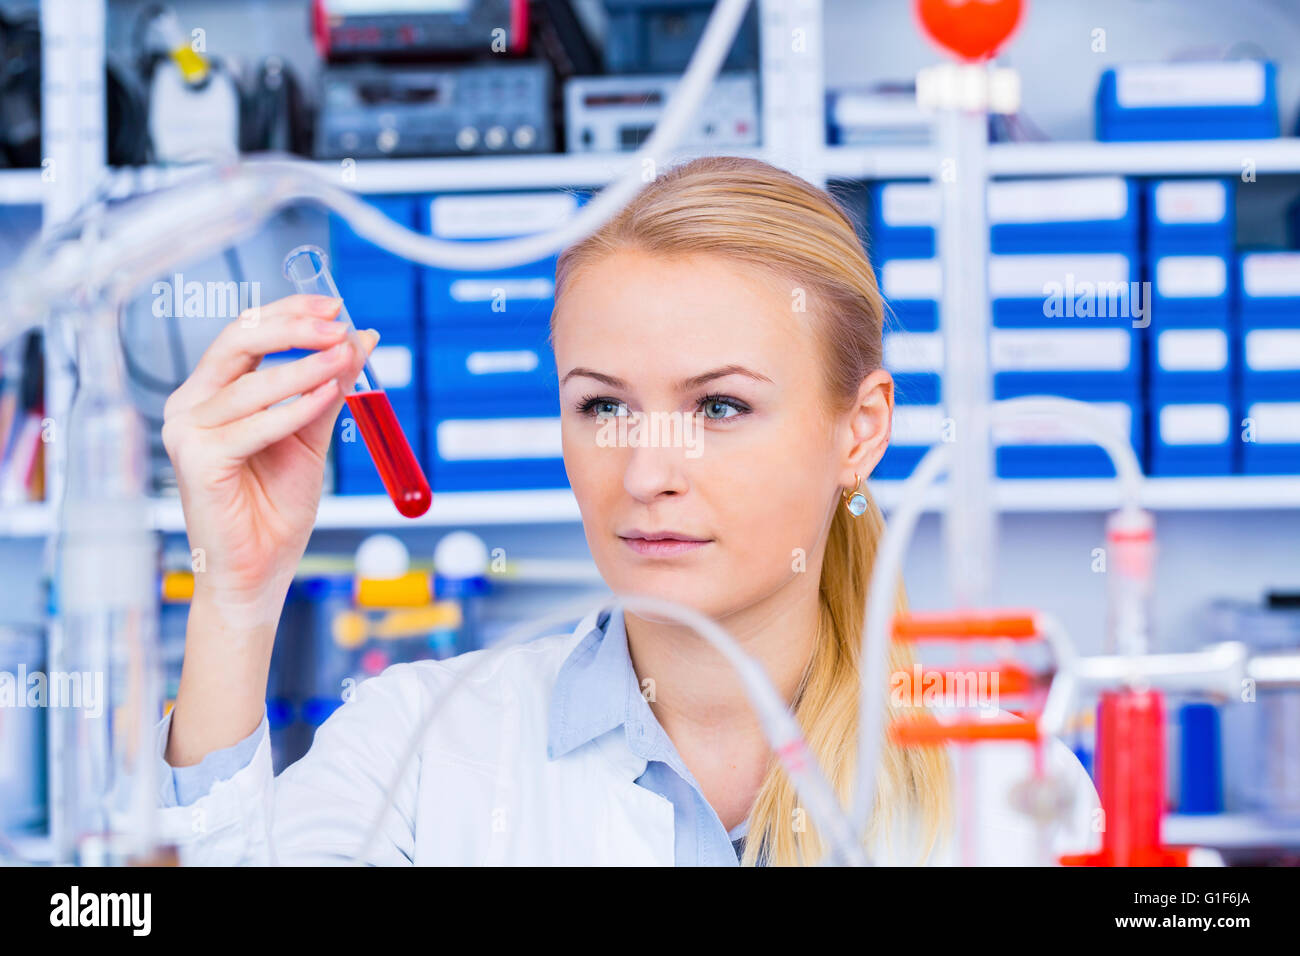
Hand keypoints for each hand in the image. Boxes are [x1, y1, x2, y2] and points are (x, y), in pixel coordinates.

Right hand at [161, 293, 378, 621]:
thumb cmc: (276, 508)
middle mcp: (192, 405)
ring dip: (303, 367)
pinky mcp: (197, 460)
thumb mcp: (313, 435)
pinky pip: (253, 426)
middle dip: (292, 328)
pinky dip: (293, 408)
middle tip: (337, 324)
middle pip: (238, 343)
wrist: (260, 570)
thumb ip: (331, 385)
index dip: (290, 314)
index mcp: (214, 393)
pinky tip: (326, 395)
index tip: (334, 307)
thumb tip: (360, 337)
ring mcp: (188, 432)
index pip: (247, 334)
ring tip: (343, 358)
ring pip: (251, 385)